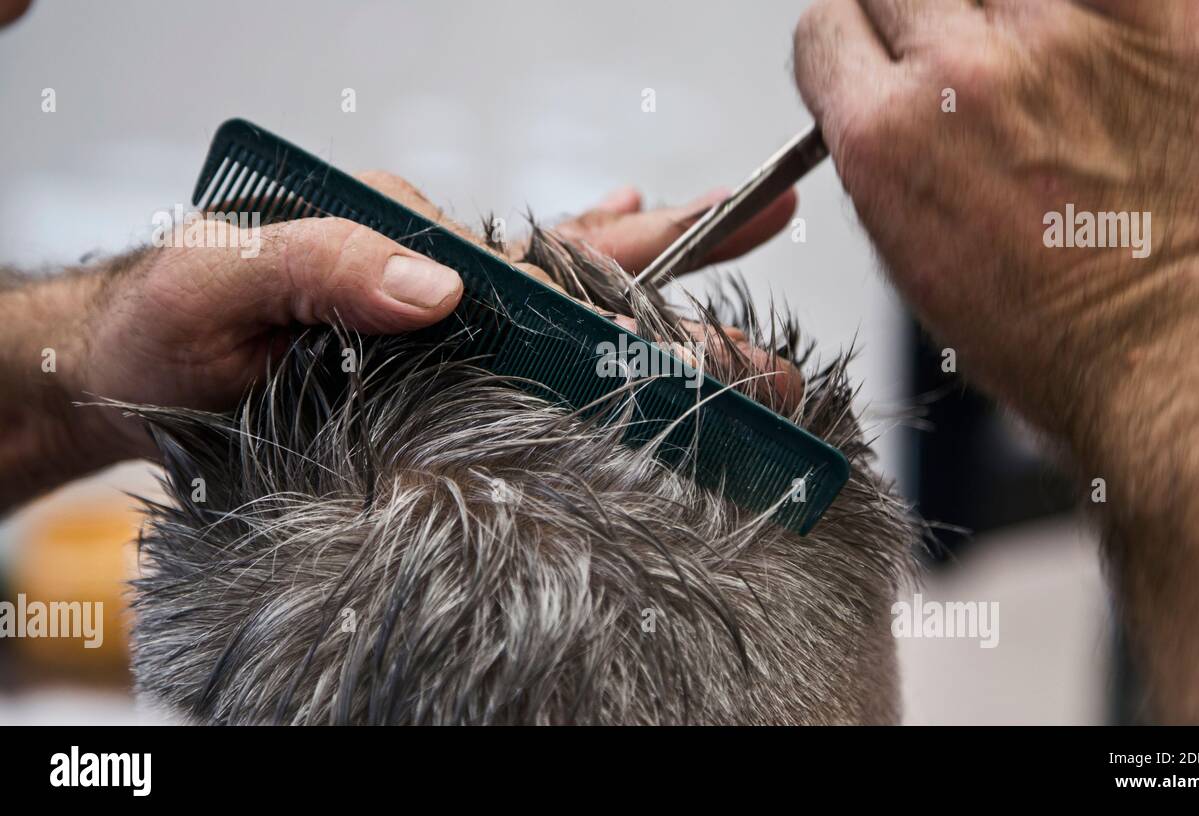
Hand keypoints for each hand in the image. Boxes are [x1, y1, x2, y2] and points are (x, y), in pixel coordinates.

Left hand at [50, 173, 796, 465]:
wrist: (131, 383)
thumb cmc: (169, 320)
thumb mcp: (223, 273)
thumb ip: (323, 263)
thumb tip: (441, 285)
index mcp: (409, 242)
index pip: (535, 250)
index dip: (633, 247)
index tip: (714, 235)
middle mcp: (440, 283)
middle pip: (579, 270)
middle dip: (682, 252)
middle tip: (770, 217)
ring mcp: (442, 338)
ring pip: (568, 322)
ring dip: (660, 315)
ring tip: (747, 307)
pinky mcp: (432, 390)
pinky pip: (522, 371)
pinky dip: (584, 351)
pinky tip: (629, 334)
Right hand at [793, 0, 1198, 431]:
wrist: (1162, 346)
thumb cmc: (1045, 332)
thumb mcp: (906, 255)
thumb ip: (879, 157)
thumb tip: (879, 101)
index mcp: (885, 138)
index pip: (824, 29)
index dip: (848, 46)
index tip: (874, 59)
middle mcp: (958, 76)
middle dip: (910, 20)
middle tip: (949, 60)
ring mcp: (1055, 38)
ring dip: (986, 7)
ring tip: (1022, 54)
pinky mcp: (1146, 20)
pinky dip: (1077, 1)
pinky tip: (1077, 34)